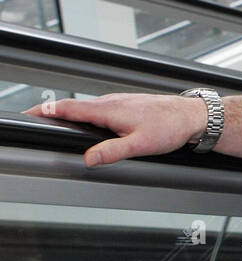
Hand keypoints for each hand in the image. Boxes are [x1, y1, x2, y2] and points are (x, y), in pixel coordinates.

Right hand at [22, 93, 208, 166]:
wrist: (193, 116)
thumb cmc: (171, 127)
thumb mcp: (140, 144)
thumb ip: (112, 151)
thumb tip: (88, 159)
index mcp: (108, 109)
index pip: (68, 107)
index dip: (45, 110)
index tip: (28, 113)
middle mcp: (111, 101)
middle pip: (75, 107)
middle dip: (53, 113)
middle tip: (36, 121)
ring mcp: (119, 102)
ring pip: (89, 108)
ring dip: (71, 114)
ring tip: (56, 122)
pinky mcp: (128, 105)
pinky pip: (101, 109)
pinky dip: (89, 115)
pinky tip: (90, 124)